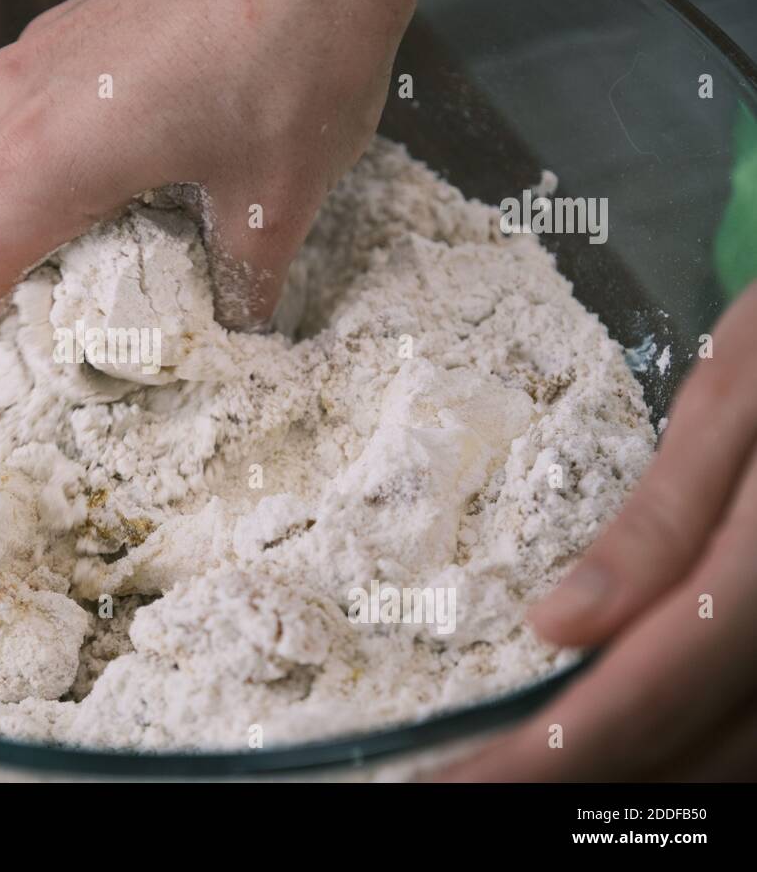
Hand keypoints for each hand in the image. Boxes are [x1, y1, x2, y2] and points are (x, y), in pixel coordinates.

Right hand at [0, 0, 450, 434]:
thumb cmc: (292, 46)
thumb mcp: (273, 204)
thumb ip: (239, 288)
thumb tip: (236, 330)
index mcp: (38, 167)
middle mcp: (10, 113)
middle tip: (26, 373)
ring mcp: (31, 67)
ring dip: (14, 248)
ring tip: (70, 304)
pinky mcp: (63, 41)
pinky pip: (23, 136)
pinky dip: (43, 191)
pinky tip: (105, 215)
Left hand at [443, 281, 756, 779]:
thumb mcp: (740, 397)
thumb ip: (664, 521)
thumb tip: (559, 627)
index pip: (653, 690)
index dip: (553, 754)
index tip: (459, 783)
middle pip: (694, 752)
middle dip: (572, 786)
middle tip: (462, 789)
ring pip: (736, 761)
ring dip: (627, 784)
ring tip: (516, 780)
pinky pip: (756, 727)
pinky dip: (684, 752)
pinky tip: (612, 754)